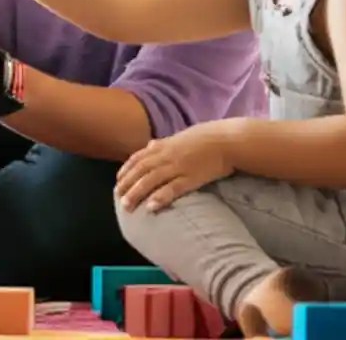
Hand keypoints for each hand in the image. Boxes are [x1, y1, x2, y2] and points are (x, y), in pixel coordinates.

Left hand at [115, 122, 236, 212]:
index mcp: (164, 146)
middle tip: (117, 198)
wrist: (227, 140)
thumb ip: (163, 143)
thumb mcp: (180, 137)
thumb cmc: (205, 138)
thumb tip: (148, 145)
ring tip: (127, 206)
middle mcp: (167, 156)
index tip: (118, 180)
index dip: (126, 170)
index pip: (138, 158)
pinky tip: (151, 207)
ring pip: (152, 180)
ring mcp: (179, 166)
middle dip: (127, 184)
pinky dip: (161, 197)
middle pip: (141, 171)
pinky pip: (173, 188)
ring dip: (137, 193)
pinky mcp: (192, 177)